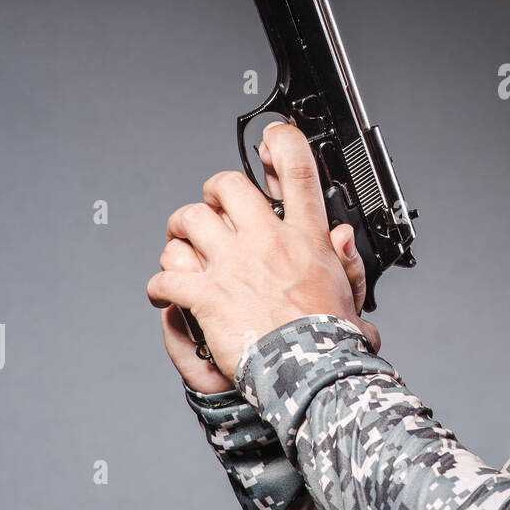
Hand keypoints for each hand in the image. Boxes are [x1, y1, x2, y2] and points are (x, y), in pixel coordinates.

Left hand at [148, 122, 380, 384]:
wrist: (310, 371)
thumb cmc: (330, 338)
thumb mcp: (351, 291)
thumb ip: (347, 260)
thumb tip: (342, 235)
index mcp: (305, 238)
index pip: (298, 173)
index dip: (284, 143)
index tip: (272, 138)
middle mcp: (266, 242)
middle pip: (227, 186)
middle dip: (212, 193)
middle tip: (210, 209)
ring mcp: (234, 264)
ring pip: (188, 222)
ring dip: (178, 235)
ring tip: (179, 250)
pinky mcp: (207, 294)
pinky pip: (167, 277)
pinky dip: (159, 286)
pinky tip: (164, 295)